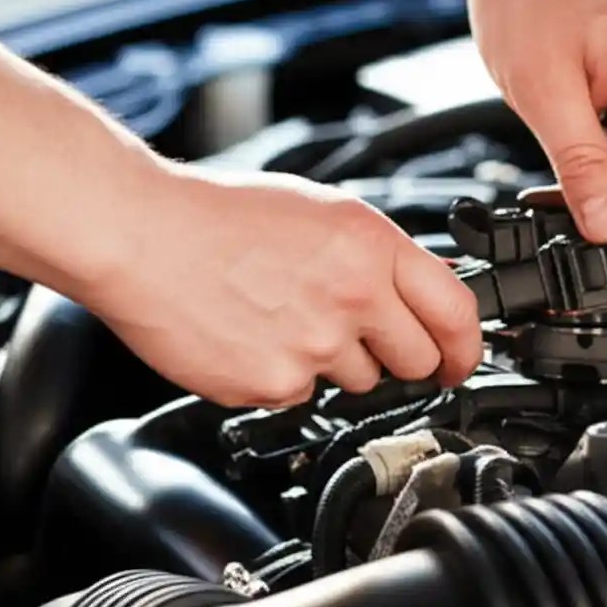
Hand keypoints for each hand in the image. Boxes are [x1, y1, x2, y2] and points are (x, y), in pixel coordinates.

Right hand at [76, 166, 482, 407]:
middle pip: (415, 359)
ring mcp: (313, 346)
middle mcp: (351, 296)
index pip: (455, 311)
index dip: (465, 346)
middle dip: (400, 357)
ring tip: (285, 318)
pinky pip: (301, 395)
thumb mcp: (323, 211)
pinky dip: (283, 376)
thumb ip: (379, 255)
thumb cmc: (221, 216)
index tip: (459, 360)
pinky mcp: (272, 384)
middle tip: (362, 337)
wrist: (140, 235)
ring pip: (358, 381)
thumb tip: (425, 288)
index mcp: (370, 245)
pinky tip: (253, 336)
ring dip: (334, 363)